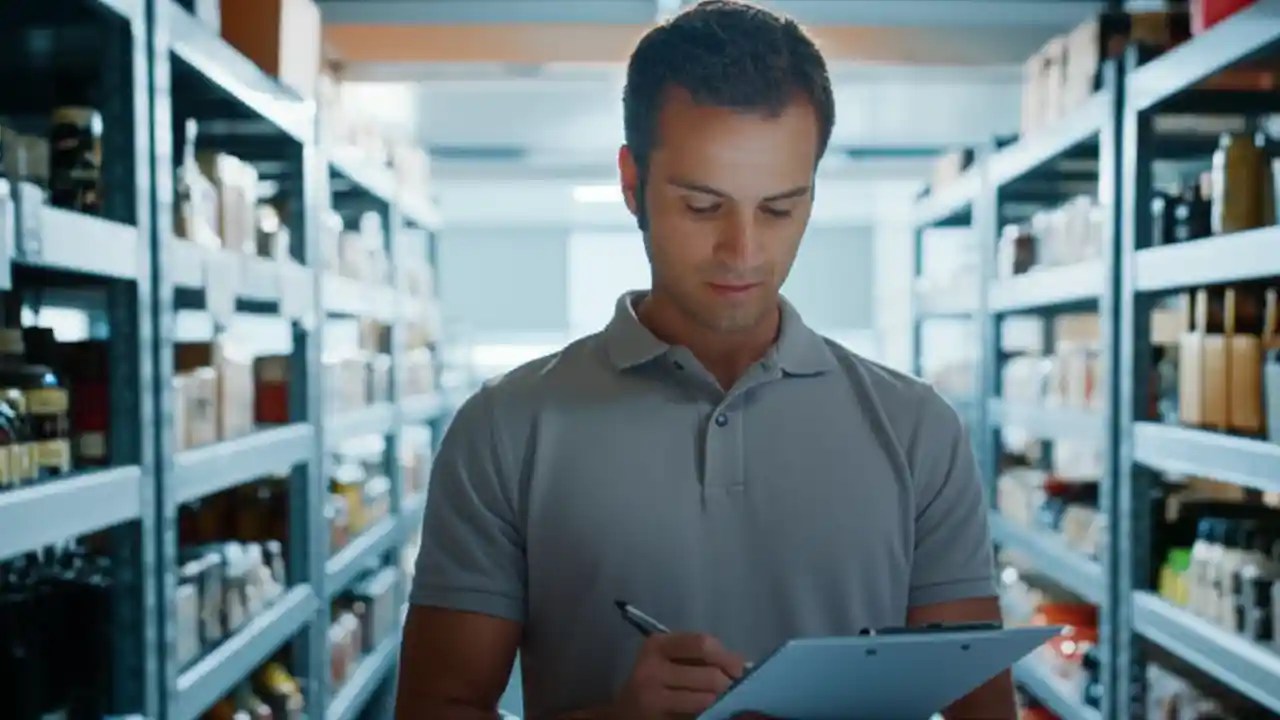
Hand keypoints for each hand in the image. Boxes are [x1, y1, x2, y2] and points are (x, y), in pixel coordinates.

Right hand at [610, 632, 747, 718]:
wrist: (625, 712)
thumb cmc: (656, 680)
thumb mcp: (669, 658)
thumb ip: (700, 656)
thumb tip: (742, 664)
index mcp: (657, 645)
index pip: (702, 644)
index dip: (727, 657)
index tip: (738, 670)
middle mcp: (651, 670)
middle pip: (710, 675)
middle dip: (728, 684)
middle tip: (733, 690)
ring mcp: (652, 699)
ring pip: (706, 700)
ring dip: (721, 702)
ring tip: (722, 702)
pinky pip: (697, 717)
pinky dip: (710, 715)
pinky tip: (709, 713)